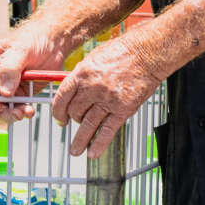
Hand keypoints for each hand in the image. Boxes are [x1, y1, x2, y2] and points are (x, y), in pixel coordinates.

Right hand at [0, 21, 66, 121]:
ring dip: (6, 115)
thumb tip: (4, 93)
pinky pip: (14, 109)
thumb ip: (9, 68)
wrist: (55, 43)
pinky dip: (20, 113)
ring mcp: (4, 88)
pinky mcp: (19, 95)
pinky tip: (29, 110)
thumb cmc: (33, 38)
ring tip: (20, 112)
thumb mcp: (20, 50)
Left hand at [51, 31, 163, 157]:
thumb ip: (82, 75)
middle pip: (75, 112)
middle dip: (73, 120)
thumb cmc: (123, 51)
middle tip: (75, 124)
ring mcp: (108, 100)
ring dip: (80, 140)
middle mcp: (92, 89)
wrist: (147, 53)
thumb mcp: (94, 58)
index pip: (62, 98)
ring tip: (76, 150)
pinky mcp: (123, 109)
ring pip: (88, 125)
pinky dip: (99, 143)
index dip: (58, 112)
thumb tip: (73, 90)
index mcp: (82, 74)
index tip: (60, 119)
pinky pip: (108, 130)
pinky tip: (93, 153)